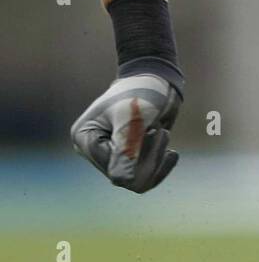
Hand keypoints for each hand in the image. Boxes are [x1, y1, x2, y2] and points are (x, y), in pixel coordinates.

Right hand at [70, 73, 181, 192]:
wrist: (157, 80)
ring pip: (135, 181)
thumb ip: (127, 148)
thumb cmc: (143, 92)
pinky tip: (171, 154)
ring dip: (155, 161)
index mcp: (85, 138)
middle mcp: (93, 150)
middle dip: (148, 160)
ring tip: (162, 133)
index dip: (138, 159)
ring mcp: (110, 155)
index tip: (155, 133)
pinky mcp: (127, 157)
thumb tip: (122, 181)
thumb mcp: (135, 118)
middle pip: (123, 178)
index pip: (111, 168)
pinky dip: (159, 166)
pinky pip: (143, 178)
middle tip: (162, 133)